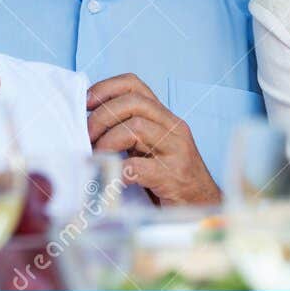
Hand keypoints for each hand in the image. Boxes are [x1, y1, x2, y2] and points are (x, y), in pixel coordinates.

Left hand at [86, 73, 219, 206]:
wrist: (204, 205)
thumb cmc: (170, 178)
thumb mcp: (150, 148)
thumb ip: (128, 134)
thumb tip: (87, 126)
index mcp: (164, 117)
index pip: (134, 85)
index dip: (106, 89)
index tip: (85, 103)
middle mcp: (173, 128)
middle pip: (133, 103)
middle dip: (102, 116)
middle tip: (86, 136)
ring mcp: (176, 151)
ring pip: (136, 128)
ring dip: (107, 141)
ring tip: (97, 156)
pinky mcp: (173, 176)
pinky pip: (139, 167)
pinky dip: (118, 170)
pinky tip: (111, 179)